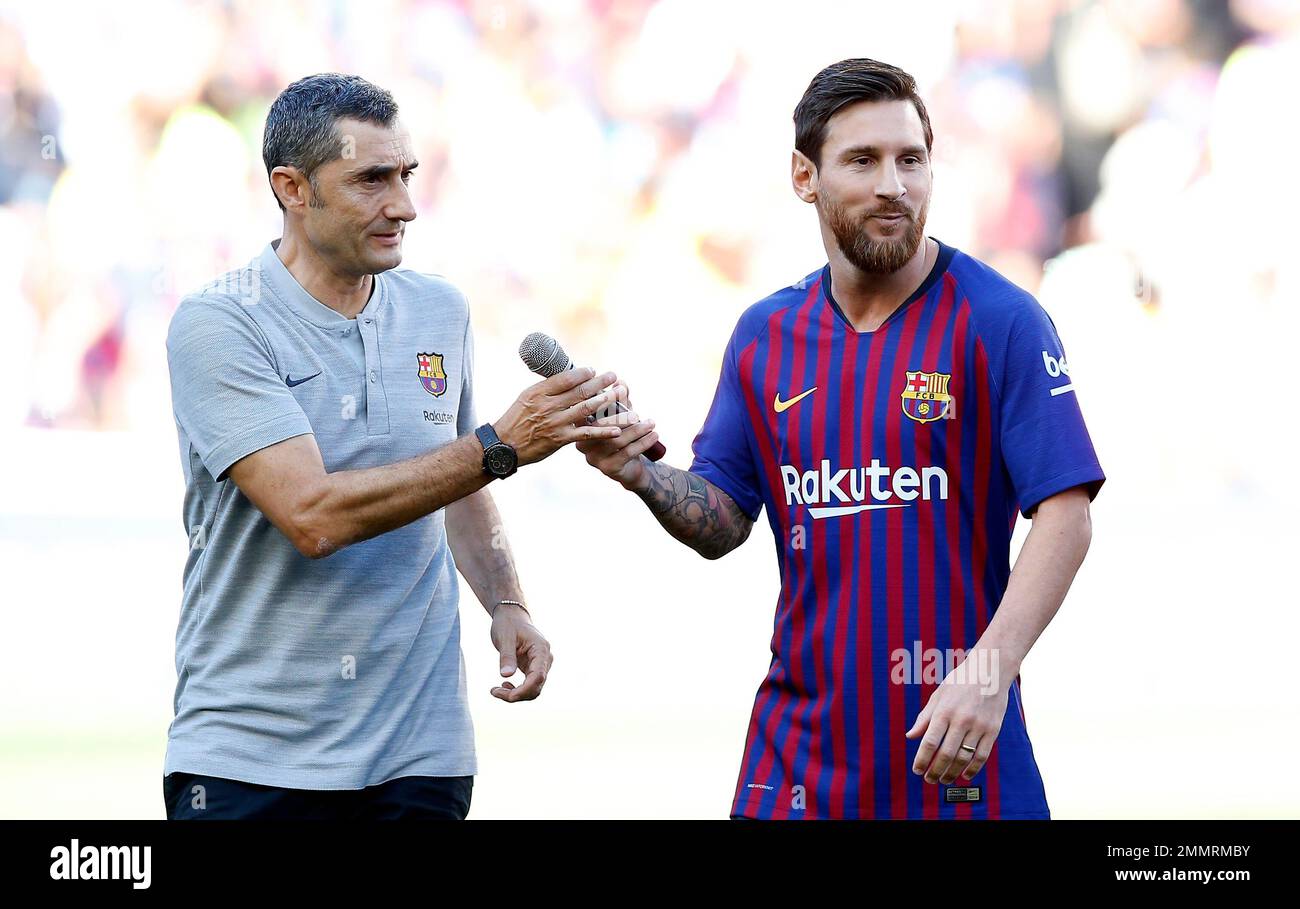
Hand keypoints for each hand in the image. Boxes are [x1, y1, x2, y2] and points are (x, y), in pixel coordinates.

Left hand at [489, 604, 551, 701]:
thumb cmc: (508, 624)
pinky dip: (517, 690)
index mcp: (541, 650)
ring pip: (533, 689)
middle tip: (494, 691)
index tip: (507, 696)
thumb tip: (506, 676)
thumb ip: (506, 657)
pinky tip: (504, 684)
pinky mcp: (534, 668)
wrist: (512, 616)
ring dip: (516, 694)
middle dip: (517, 695)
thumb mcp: (504, 638)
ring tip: (496, 690)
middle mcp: (545, 659)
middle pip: (536, 687)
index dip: (524, 690)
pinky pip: (529, 685)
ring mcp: (541, 665)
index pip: (538, 677)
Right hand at [494, 368, 622, 465]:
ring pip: (586, 409)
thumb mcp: (527, 397)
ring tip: (620, 395)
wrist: (504, 445)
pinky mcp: (560, 439)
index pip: (566, 378)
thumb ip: (547, 389)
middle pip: (579, 391)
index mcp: (538, 392)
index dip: (583, 373)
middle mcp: (547, 405)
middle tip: (614, 376)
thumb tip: (568, 377)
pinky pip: (586, 434)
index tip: (593, 370)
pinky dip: (602, 431)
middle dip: (600, 383)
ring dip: (606, 401)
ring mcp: (555, 423)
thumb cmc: (516, 419)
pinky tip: (617, 429)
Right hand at [575, 384, 659, 489]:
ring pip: (615, 440)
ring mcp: (593, 458)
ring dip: (636, 430)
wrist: (630, 468)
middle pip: (600, 426)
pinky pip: (626, 453)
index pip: (588, 411)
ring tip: (651, 423)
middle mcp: (582, 443)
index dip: (603, 399)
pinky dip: (642, 443)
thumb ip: (620, 400)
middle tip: (636, 414)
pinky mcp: (608, 468)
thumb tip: (620, 382)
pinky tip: (654, 436)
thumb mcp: (621, 417)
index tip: (618, 390)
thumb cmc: (622, 437)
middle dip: (620, 417)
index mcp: (581, 427)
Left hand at [904, 649, 1008, 783]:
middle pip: (946, 754)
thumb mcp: (938, 695)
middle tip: (929, 780)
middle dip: (935, 771)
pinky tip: (964, 775)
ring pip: (963, 758)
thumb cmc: (960, 682)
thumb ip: (924, 718)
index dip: (922, 759)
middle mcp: (961, 720)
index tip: (917, 770)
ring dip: (952, 773)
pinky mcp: (993, 730)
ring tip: (944, 780)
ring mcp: (979, 726)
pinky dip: (973, 769)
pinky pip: (982, 756)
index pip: (930, 742)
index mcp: (944, 711)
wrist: (990, 671)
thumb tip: (910, 736)